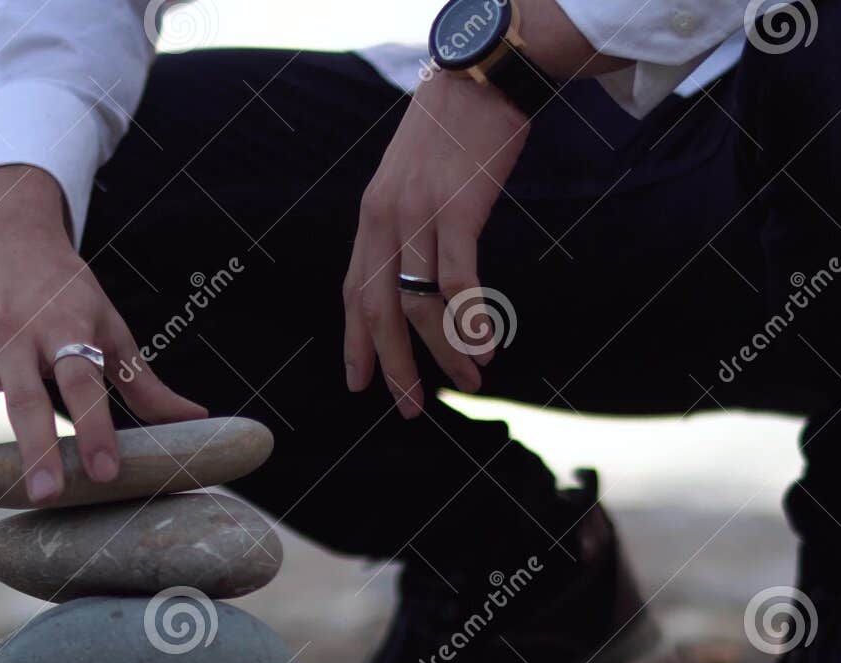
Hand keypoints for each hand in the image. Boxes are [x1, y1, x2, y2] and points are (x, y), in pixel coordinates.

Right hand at [0, 165, 205, 529]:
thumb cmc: (64, 288)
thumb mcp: (107, 322)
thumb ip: (143, 380)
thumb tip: (197, 420)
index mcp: (62, 325)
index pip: (82, 380)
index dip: (96, 425)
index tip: (108, 472)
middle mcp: (13, 338)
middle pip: (24, 399)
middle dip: (35, 450)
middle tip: (47, 497)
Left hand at [343, 70, 528, 416]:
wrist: (481, 76)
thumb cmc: (453, 129)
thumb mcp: (410, 177)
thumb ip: (406, 223)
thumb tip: (414, 269)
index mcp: (371, 216)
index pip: (354, 292)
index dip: (356, 343)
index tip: (360, 385)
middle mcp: (386, 220)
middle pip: (380, 311)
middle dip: (395, 367)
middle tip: (411, 408)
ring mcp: (420, 215)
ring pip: (420, 304)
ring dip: (445, 351)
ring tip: (471, 380)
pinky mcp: (459, 210)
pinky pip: (459, 281)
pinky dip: (471, 320)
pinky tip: (486, 346)